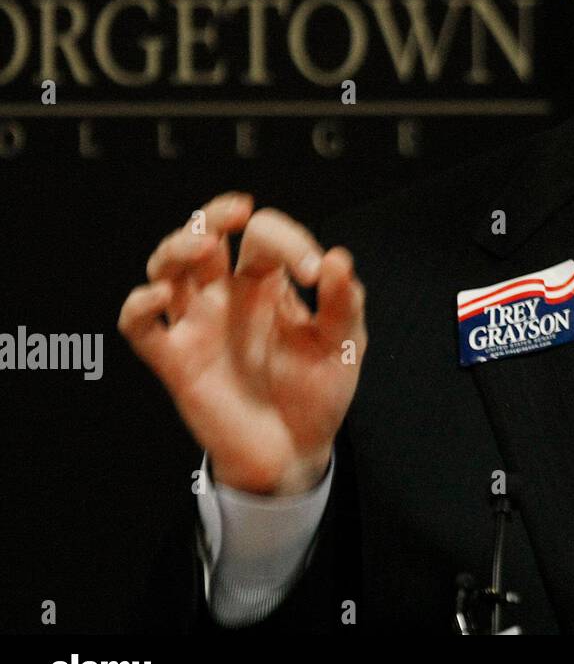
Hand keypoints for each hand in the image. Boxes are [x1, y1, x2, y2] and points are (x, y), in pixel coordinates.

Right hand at [118, 192, 366, 495]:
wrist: (296, 453)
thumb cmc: (318, 391)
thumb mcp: (343, 344)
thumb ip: (343, 302)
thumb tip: (338, 258)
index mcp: (269, 284)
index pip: (265, 238)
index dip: (290, 241)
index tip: (316, 273)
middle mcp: (228, 295)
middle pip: (206, 235)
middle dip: (216, 214)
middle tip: (238, 210)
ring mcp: (199, 324)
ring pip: (167, 268)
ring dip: (177, 246)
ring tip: (202, 243)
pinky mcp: (176, 361)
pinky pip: (140, 327)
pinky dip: (140, 306)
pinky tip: (160, 296)